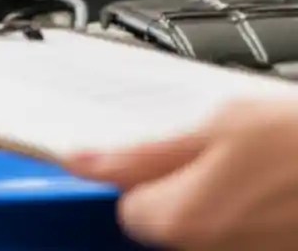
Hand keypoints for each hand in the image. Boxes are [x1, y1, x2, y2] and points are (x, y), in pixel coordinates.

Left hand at [66, 99, 297, 249]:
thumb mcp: (223, 125)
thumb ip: (146, 153)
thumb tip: (86, 162)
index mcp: (181, 219)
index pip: (129, 206)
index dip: (147, 175)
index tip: (168, 154)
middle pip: (171, 226)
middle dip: (189, 191)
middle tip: (232, 157)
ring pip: (215, 235)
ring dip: (231, 206)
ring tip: (272, 174)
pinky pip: (253, 240)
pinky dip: (264, 222)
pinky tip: (288, 195)